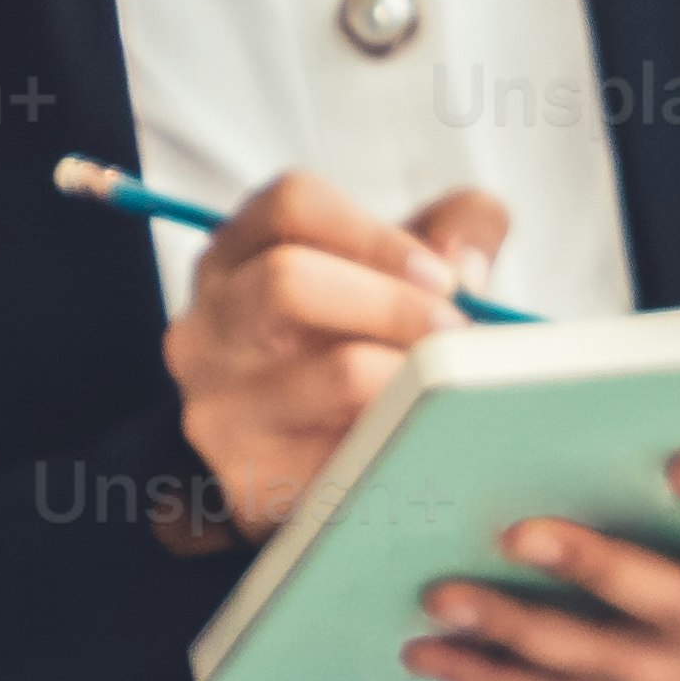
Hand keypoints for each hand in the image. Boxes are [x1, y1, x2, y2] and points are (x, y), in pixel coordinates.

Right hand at [164, 169, 509, 543]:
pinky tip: (426, 434)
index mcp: (238, 253)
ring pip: (335, 374)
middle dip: (394, 304)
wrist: (299, 459)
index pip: (293, 205)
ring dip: (414, 374)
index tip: (442, 274)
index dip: (376, 235)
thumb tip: (469, 265)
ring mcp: (219, 402)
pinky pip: (351, 454)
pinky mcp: (250, 474)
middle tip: (456, 330)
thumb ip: (451, 232)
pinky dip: (403, 438)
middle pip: (290, 282)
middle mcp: (210, 323)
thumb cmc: (353, 340)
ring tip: (451, 383)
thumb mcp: (392, 270)